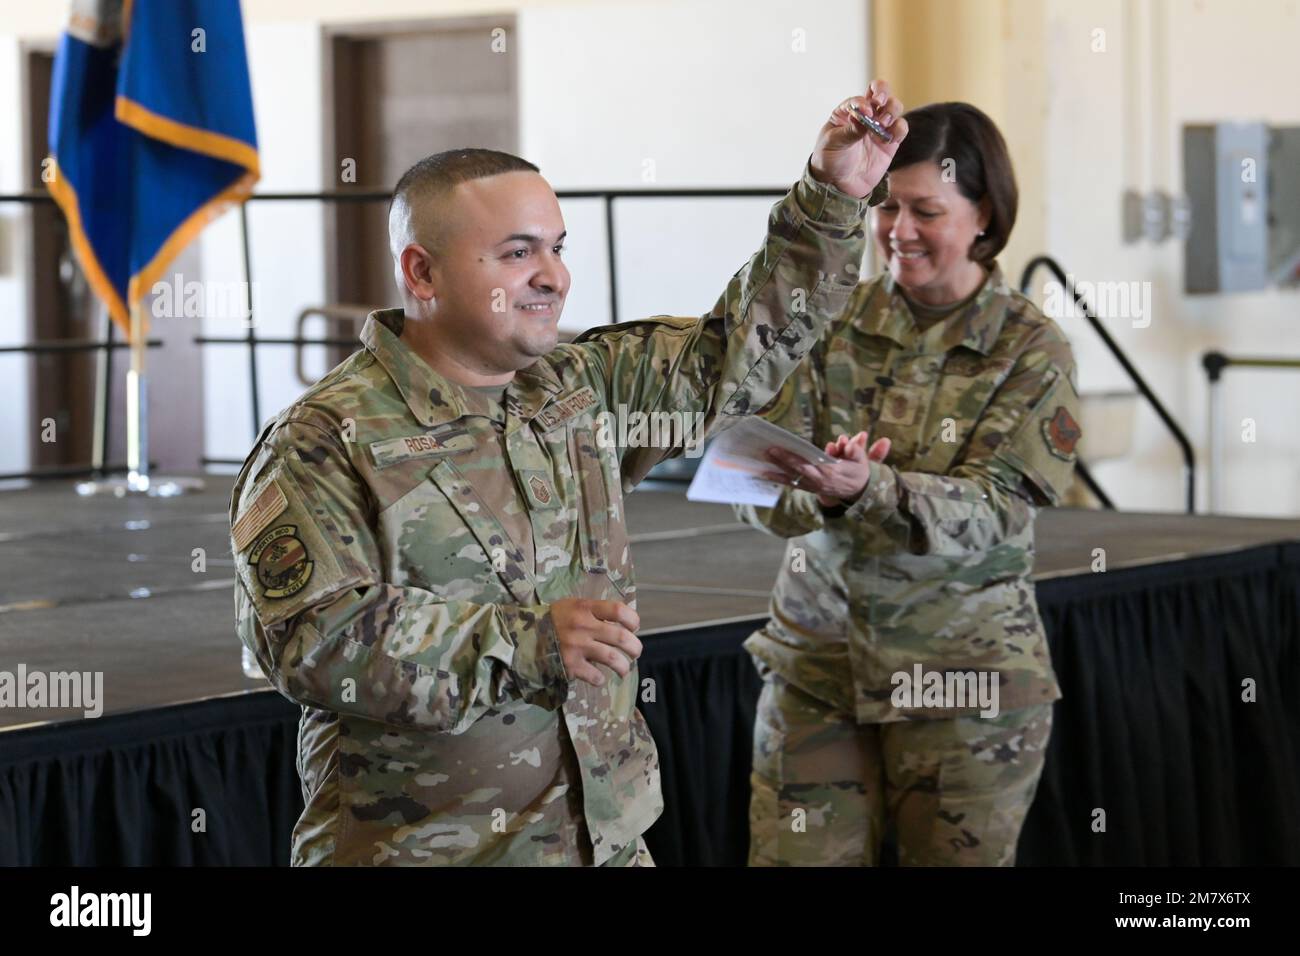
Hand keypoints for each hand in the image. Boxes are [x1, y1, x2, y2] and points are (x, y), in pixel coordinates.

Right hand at [550, 598, 641, 686]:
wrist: (526, 635)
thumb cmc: (556, 619)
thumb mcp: (574, 606)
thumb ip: (596, 612)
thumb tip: (623, 624)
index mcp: (585, 608)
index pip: (618, 610)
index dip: (632, 620)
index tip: (633, 628)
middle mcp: (583, 626)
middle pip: (621, 637)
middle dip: (634, 647)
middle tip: (635, 652)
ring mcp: (577, 646)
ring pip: (612, 659)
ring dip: (623, 667)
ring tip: (624, 669)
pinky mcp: (570, 665)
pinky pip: (595, 676)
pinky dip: (600, 679)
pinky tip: (598, 677)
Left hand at [762, 431, 891, 505]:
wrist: (860, 492)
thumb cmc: (858, 471)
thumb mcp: (861, 459)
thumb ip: (854, 449)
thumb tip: (843, 440)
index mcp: (830, 472)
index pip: (808, 463)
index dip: (792, 457)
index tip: (780, 447)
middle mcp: (819, 481)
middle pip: (796, 471)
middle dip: (781, 461)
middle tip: (767, 450)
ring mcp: (813, 487)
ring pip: (792, 479)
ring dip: (776, 473)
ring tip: (760, 466)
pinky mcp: (810, 489)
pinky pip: (793, 484)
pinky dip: (780, 480)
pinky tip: (767, 475)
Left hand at [809, 80, 907, 198]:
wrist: (838, 185)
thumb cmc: (829, 160)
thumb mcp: (833, 143)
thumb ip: (849, 129)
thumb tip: (862, 116)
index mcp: (847, 111)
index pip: (860, 97)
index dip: (864, 101)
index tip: (865, 112)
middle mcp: (866, 116)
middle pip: (881, 93)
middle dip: (884, 94)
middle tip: (880, 104)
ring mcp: (879, 128)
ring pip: (894, 107)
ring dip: (892, 110)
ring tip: (883, 124)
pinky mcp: (890, 142)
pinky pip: (901, 129)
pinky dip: (900, 129)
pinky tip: (890, 139)